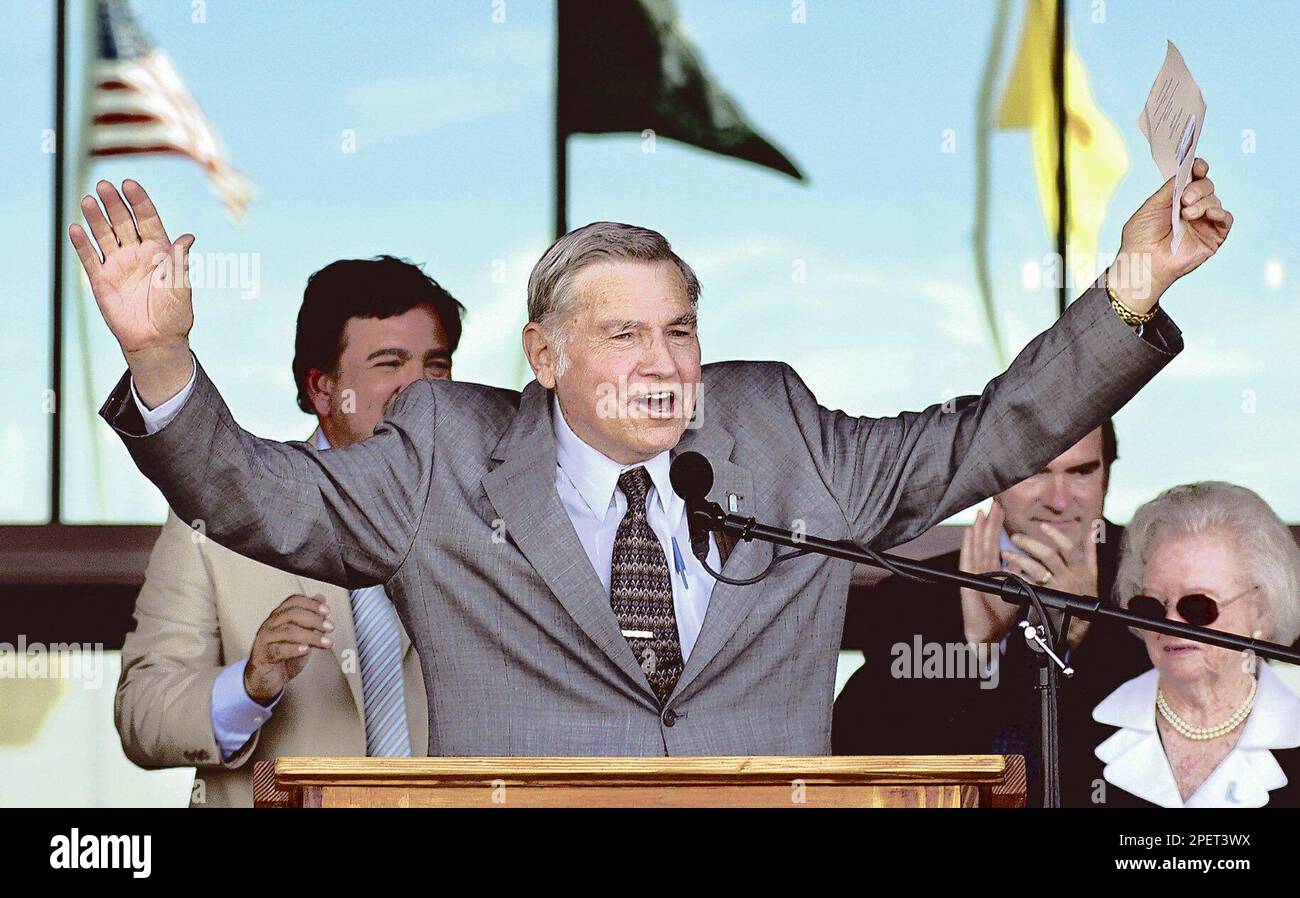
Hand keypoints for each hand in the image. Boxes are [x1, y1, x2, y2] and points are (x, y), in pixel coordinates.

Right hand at [69, 180, 195, 405]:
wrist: (156, 341)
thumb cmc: (174, 313)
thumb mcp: (181, 286)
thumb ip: (180, 261)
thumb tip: (188, 237)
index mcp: (159, 250)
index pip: (148, 219)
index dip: (139, 201)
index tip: (129, 183)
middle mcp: (137, 252)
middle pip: (123, 222)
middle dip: (115, 203)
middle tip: (104, 185)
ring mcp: (118, 264)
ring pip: (104, 235)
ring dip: (96, 218)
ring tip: (88, 200)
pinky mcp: (101, 279)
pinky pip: (89, 258)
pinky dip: (82, 243)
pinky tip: (75, 228)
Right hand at [243, 594, 333, 705]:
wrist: (265, 680)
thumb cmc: (283, 657)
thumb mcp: (301, 636)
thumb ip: (310, 618)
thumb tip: (321, 599)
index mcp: (279, 616)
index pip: (294, 601)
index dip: (312, 604)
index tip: (327, 611)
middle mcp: (270, 624)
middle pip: (292, 614)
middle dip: (315, 619)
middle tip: (330, 627)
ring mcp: (265, 639)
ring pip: (288, 631)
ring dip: (311, 636)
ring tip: (325, 642)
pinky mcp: (263, 655)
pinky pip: (278, 650)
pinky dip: (294, 649)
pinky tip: (305, 650)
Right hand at [959, 503, 1017, 643]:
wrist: (989, 635)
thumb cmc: (1000, 617)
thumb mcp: (1014, 591)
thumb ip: (1015, 574)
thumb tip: (1020, 560)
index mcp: (992, 571)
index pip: (994, 544)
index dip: (997, 528)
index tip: (1000, 511)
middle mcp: (982, 570)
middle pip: (985, 542)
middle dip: (988, 523)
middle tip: (992, 504)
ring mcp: (974, 575)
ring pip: (976, 547)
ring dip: (977, 530)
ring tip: (980, 513)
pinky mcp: (969, 582)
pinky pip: (968, 561)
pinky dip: (968, 546)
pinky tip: (968, 533)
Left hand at [1001, 522, 1098, 646]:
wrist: (1080, 626)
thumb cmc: (1086, 596)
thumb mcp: (1093, 573)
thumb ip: (1090, 550)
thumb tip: (1093, 527)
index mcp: (1080, 569)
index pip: (1068, 548)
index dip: (1055, 535)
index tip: (1043, 526)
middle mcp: (1068, 577)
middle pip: (1048, 555)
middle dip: (1029, 544)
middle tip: (1015, 537)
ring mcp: (1056, 589)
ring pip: (1036, 569)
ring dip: (1018, 559)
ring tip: (1006, 553)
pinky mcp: (1045, 599)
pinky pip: (1028, 585)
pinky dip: (1016, 578)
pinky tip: (1007, 573)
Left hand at [1110, 157, 1232, 311]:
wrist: (1142, 262)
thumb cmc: (1140, 238)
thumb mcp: (1151, 206)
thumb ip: (1169, 189)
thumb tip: (1185, 173)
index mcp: (1177, 199)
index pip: (1194, 178)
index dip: (1199, 169)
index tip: (1197, 166)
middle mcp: (1192, 208)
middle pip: (1207, 186)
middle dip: (1198, 188)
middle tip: (1184, 199)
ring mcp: (1204, 222)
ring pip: (1214, 200)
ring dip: (1202, 203)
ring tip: (1187, 214)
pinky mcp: (1213, 237)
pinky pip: (1226, 219)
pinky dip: (1220, 213)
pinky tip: (1209, 214)